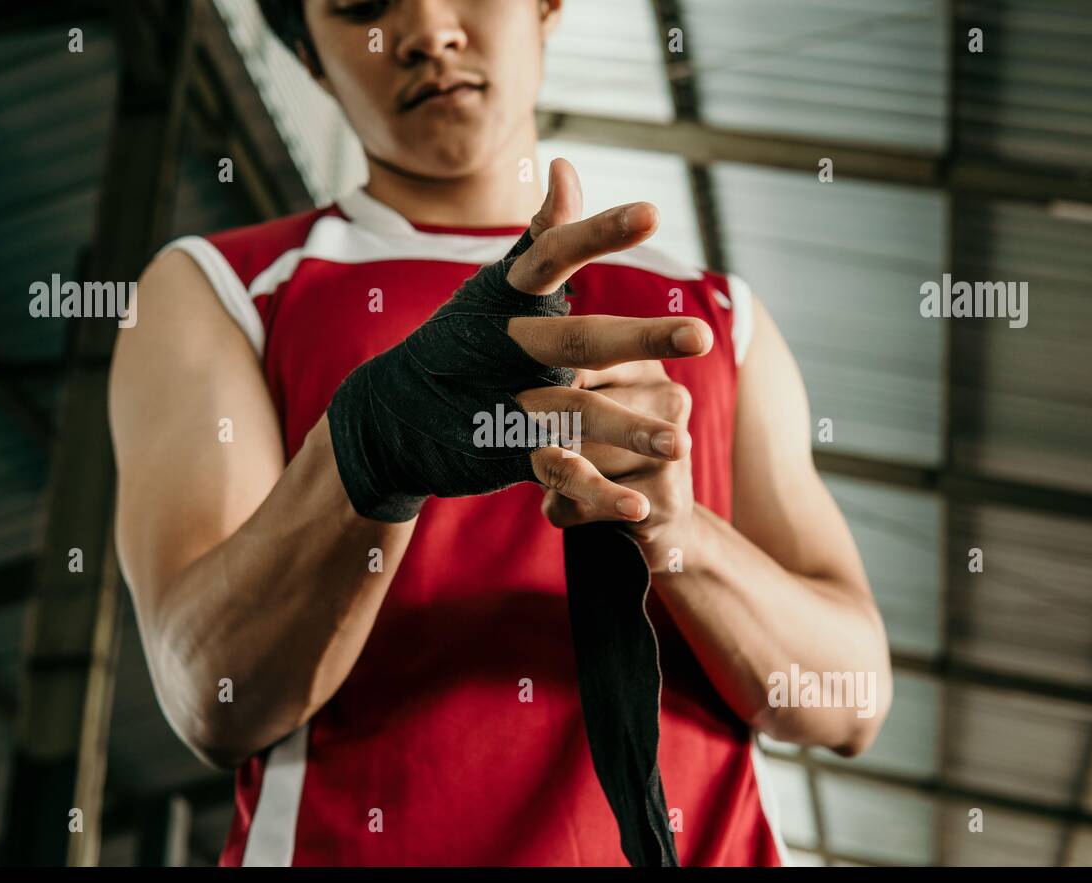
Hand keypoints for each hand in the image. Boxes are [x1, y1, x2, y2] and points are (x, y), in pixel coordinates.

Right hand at [325, 158, 710, 522]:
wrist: (391, 415)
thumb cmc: (461, 340)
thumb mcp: (495, 286)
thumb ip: (541, 235)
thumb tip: (566, 168)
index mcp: (505, 299)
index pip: (553, 256)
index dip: (598, 233)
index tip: (654, 212)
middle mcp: (506, 347)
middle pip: (578, 340)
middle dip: (640, 337)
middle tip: (700, 335)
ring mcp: (504, 400)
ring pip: (573, 412)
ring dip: (628, 428)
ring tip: (681, 444)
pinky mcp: (504, 450)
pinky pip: (556, 472)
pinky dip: (595, 493)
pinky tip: (637, 505)